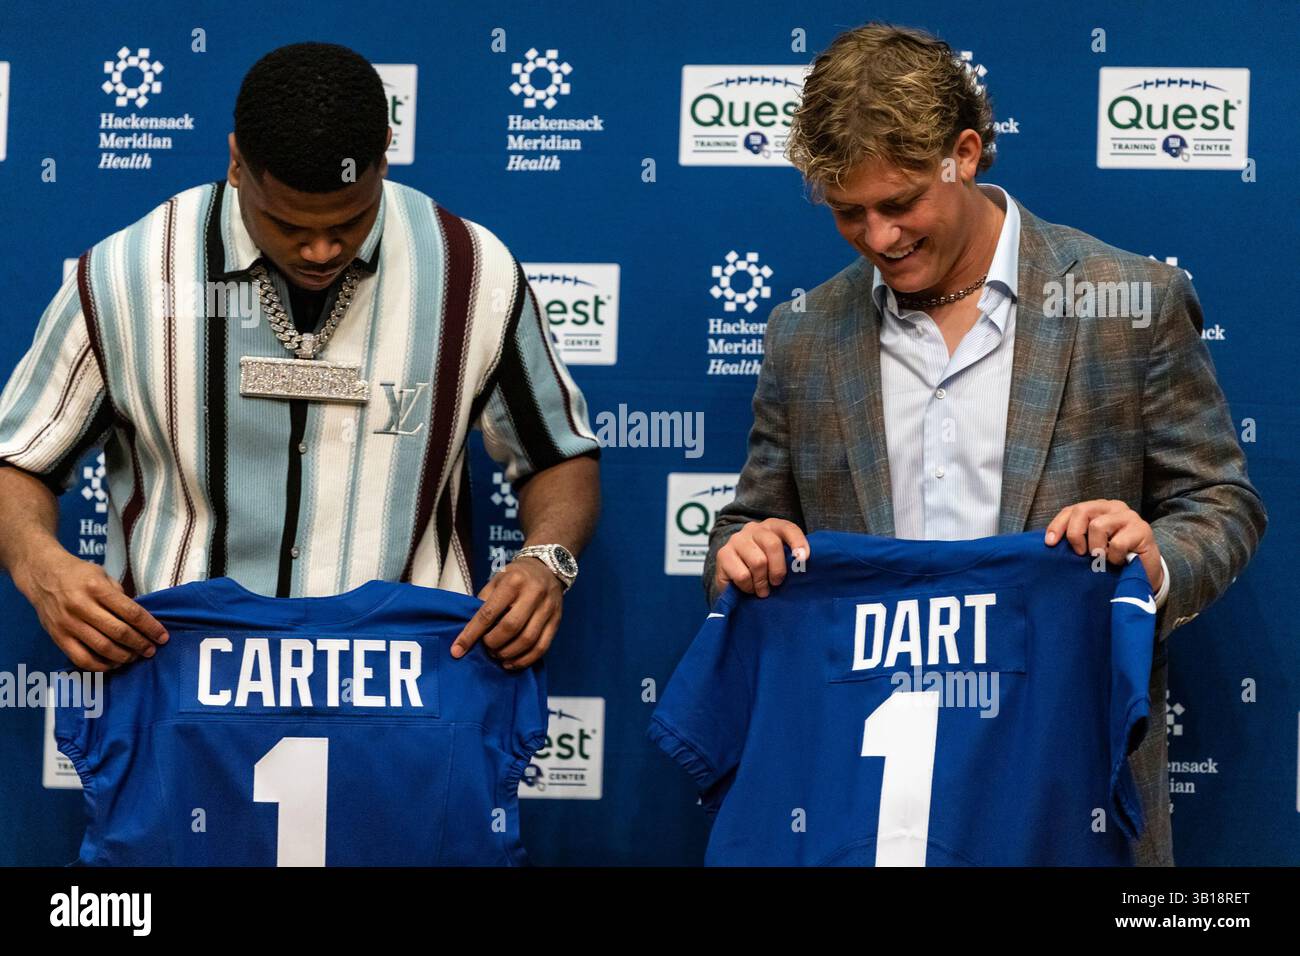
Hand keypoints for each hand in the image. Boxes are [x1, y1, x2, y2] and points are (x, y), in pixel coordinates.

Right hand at [13, 545, 168, 671]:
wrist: (41, 574)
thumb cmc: (78, 574)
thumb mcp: (103, 575)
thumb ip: (120, 596)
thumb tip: (140, 620)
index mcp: (97, 588)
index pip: (131, 612)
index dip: (150, 627)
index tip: (163, 637)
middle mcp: (82, 606)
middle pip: (119, 632)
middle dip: (140, 644)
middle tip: (151, 650)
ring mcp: (68, 623)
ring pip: (102, 648)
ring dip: (124, 656)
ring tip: (135, 657)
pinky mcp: (58, 637)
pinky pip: (81, 659)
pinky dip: (100, 665)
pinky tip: (113, 664)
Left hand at [451, 556, 562, 668]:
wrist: (547, 568)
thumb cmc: (515, 577)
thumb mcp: (496, 580)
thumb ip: (484, 602)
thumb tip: (469, 630)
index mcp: (513, 582)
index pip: (488, 613)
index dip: (471, 634)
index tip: (457, 650)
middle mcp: (533, 594)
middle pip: (510, 628)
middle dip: (493, 644)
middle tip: (486, 648)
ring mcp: (547, 608)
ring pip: (527, 640)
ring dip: (508, 654)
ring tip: (497, 656)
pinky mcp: (556, 621)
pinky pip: (542, 647)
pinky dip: (525, 660)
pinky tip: (512, 663)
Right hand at [715, 518, 809, 597]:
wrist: (732, 575)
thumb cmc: (764, 569)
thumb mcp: (780, 560)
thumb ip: (791, 559)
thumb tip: (802, 563)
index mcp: (771, 526)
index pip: (788, 528)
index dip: (798, 542)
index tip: (803, 560)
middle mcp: (753, 529)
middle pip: (772, 545)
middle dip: (778, 570)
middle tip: (776, 583)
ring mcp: (736, 540)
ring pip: (758, 562)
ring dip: (762, 582)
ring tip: (762, 590)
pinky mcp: (722, 554)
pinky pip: (743, 575)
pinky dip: (748, 586)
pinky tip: (748, 587)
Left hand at [1044, 499, 1163, 592]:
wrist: (1144, 573)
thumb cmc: (1113, 559)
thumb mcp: (1090, 546)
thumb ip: (1076, 539)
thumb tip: (1050, 542)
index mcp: (1098, 508)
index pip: (1071, 510)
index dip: (1057, 525)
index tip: (1050, 543)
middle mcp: (1113, 507)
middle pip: (1082, 511)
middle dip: (1074, 534)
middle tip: (1080, 553)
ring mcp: (1129, 516)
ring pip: (1098, 526)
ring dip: (1097, 548)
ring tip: (1104, 558)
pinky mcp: (1142, 529)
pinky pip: (1117, 543)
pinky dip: (1114, 557)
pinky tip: (1120, 561)